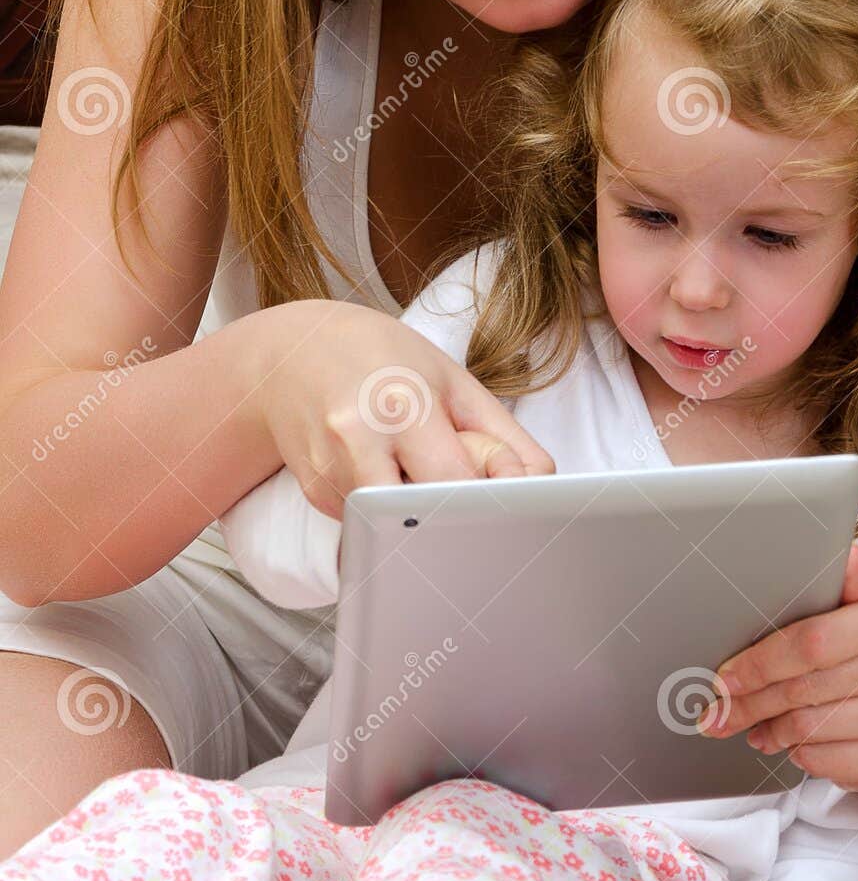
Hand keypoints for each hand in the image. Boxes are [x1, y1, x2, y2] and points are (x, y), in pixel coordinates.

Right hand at [253, 299, 554, 518]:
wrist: (290, 353)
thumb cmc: (384, 359)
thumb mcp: (453, 381)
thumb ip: (505, 437)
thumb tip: (543, 488)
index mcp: (402, 403)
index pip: (455, 486)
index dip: (484, 501)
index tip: (499, 503)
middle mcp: (358, 439)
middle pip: (424, 518)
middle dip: (451, 516)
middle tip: (462, 495)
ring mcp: (331, 471)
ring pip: (401, 526)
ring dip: (419, 511)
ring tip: (412, 463)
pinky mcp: (317, 494)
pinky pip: (373, 523)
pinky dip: (390, 509)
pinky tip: (380, 467)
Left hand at [697, 545, 857, 793]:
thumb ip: (842, 591)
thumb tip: (846, 554)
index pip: (811, 641)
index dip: (759, 663)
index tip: (723, 679)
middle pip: (805, 688)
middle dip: (752, 703)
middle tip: (718, 714)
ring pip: (813, 728)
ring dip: (774, 732)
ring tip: (758, 729)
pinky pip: (831, 762)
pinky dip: (803, 755)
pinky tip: (796, 745)